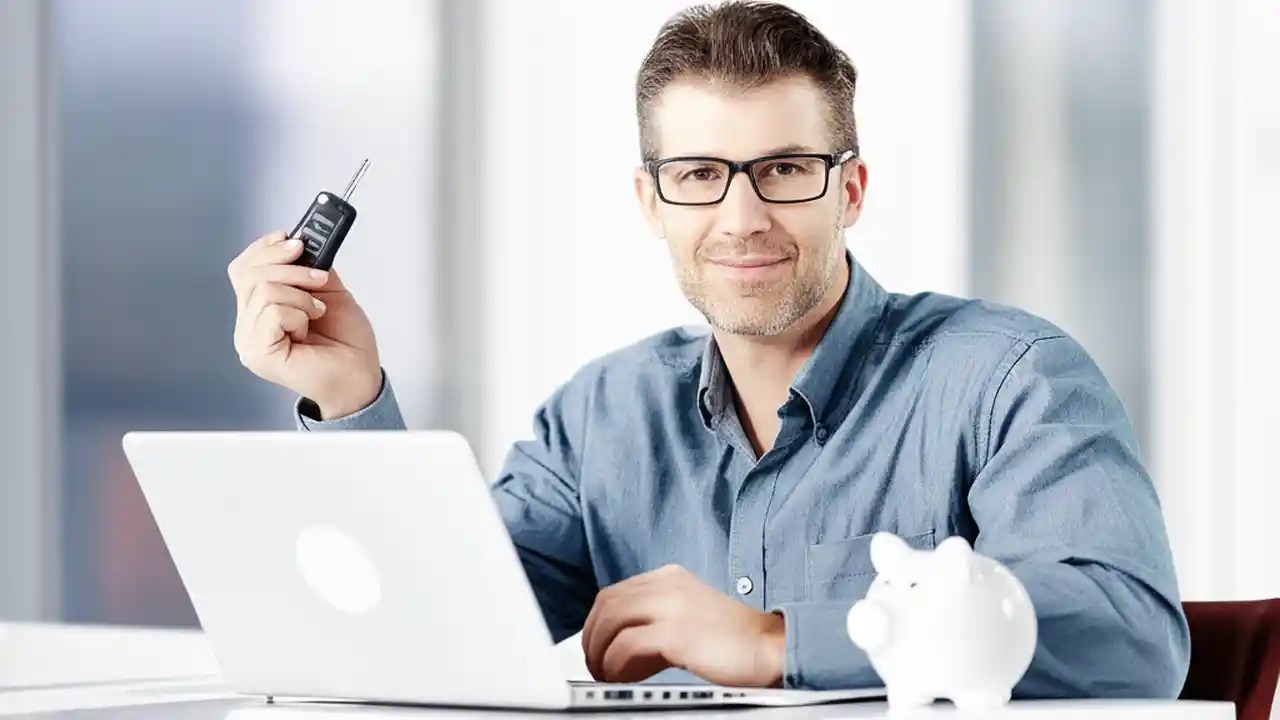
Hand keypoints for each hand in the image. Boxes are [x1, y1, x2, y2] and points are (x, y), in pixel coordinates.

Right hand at [229, 231, 381, 417]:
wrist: (360, 375)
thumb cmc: (346, 342)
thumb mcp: (328, 291)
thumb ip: (309, 267)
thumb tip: (299, 240)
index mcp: (259, 309)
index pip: (242, 269)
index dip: (265, 249)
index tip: (293, 240)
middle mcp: (248, 325)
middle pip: (249, 273)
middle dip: (291, 267)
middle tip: (319, 278)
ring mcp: (248, 340)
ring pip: (263, 289)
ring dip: (301, 295)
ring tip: (316, 313)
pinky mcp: (257, 353)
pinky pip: (272, 311)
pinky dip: (298, 314)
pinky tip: (307, 330)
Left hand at [581, 564, 785, 686]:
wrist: (770, 647)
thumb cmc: (733, 640)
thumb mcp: (689, 616)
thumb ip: (657, 620)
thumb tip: (620, 644)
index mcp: (669, 577)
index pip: (615, 593)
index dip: (596, 622)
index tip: (595, 646)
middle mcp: (667, 585)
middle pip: (607, 604)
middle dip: (592, 637)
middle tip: (594, 664)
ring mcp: (671, 607)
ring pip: (610, 622)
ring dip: (600, 652)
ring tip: (605, 674)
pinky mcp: (675, 633)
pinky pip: (626, 646)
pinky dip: (615, 664)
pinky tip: (621, 677)